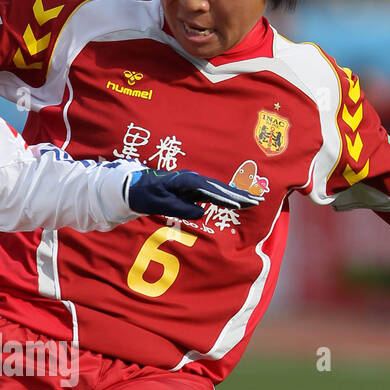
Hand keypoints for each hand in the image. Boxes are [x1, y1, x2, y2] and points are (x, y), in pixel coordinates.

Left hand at [124, 168, 263, 220]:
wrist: (132, 186)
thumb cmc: (144, 194)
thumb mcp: (158, 203)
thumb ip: (179, 207)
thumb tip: (201, 211)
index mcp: (186, 181)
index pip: (211, 190)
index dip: (226, 197)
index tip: (241, 204)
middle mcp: (192, 179)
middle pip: (219, 187)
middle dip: (239, 194)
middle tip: (258, 200)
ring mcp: (192, 182)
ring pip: (218, 188)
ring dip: (236, 194)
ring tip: (253, 200)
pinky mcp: (191, 188)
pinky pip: (212, 192)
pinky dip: (226, 195)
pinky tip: (235, 200)